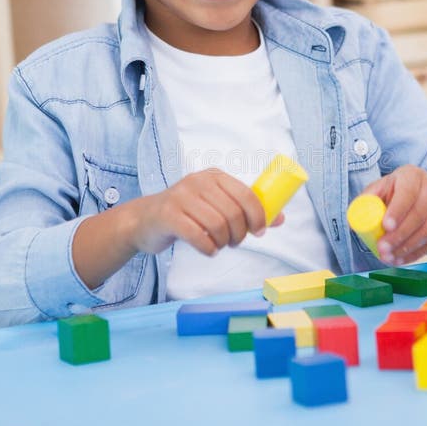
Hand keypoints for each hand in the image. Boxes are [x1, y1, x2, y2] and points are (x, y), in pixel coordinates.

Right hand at [131, 169, 283, 256]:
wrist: (145, 220)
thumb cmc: (187, 213)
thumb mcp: (216, 205)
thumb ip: (246, 210)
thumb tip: (280, 219)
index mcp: (214, 176)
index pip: (246, 195)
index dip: (258, 216)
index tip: (259, 232)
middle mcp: (198, 182)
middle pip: (233, 213)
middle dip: (239, 234)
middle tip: (234, 242)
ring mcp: (181, 197)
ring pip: (217, 226)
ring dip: (223, 242)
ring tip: (219, 244)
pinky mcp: (168, 215)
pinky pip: (199, 237)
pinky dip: (208, 249)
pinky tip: (207, 249)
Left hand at [361, 165, 426, 265]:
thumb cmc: (397, 192)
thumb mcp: (382, 188)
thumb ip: (369, 199)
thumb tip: (357, 215)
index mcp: (412, 175)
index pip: (407, 193)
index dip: (397, 211)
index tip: (386, 227)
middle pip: (419, 214)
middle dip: (399, 235)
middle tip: (383, 249)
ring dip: (407, 248)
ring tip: (389, 258)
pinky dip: (416, 253)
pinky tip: (401, 259)